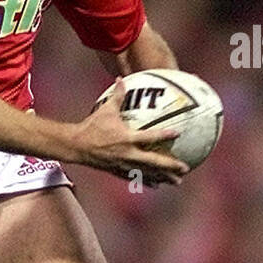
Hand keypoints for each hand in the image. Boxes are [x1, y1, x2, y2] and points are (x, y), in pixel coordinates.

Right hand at [71, 78, 187, 185]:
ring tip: (177, 180)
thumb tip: (121, 79)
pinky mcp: (117, 170)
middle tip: (185, 168)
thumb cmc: (91, 126)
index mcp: (126, 138)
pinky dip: (148, 180)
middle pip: (153, 162)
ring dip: (163, 177)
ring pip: (147, 173)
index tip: (178, 133)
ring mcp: (123, 164)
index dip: (164, 134)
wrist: (76, 146)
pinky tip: (157, 184)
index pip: (149, 136)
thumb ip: (117, 95)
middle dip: (170, 165)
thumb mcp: (105, 110)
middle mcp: (127, 153)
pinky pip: (135, 177)